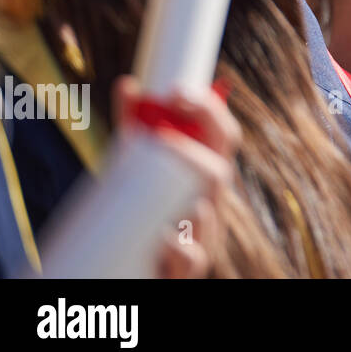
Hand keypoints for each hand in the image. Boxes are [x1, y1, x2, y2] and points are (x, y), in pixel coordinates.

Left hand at [112, 75, 239, 278]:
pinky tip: (166, 242)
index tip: (177, 91)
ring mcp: (204, 234)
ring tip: (164, 194)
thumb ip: (135, 126)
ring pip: (209, 214)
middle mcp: (212, 200)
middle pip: (218, 171)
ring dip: (189, 202)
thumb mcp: (138, 165)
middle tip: (160, 138)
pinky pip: (192, 258)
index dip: (208, 108)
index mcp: (207, 169)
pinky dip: (180, 250)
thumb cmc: (144, 207)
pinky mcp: (189, 267)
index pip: (223, 133)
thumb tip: (128, 84)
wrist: (137, 263)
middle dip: (192, 152)